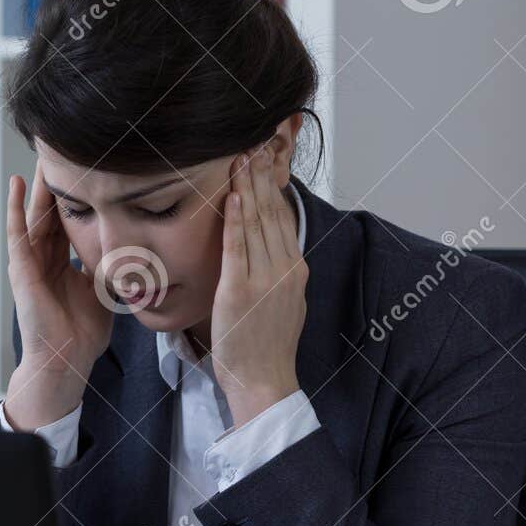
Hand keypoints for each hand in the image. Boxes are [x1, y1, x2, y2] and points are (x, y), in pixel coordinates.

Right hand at [2, 162, 113, 428]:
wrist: (67, 361)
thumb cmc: (84, 332)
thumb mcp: (104, 287)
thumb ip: (110, 264)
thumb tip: (133, 244)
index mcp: (63, 262)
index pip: (70, 218)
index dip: (78, 193)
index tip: (91, 166)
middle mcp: (44, 258)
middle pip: (51, 210)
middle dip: (58, 181)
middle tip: (65, 149)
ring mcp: (30, 263)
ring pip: (34, 214)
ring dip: (39, 185)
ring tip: (44, 154)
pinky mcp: (21, 271)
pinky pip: (17, 234)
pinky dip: (15, 208)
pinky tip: (18, 184)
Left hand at [211, 147, 306, 424]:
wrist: (265, 381)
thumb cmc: (267, 347)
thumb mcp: (283, 302)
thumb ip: (278, 272)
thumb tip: (268, 247)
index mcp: (295, 269)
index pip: (282, 216)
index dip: (271, 185)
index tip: (262, 159)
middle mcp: (285, 268)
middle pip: (271, 212)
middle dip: (260, 176)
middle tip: (250, 144)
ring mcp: (265, 279)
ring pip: (255, 223)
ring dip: (246, 188)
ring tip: (238, 159)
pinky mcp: (241, 290)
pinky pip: (238, 248)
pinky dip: (234, 220)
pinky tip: (230, 196)